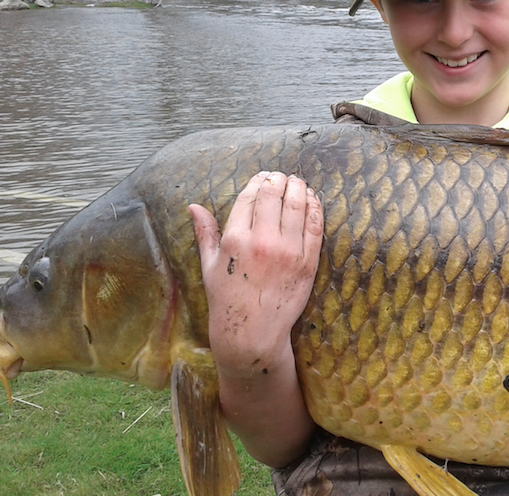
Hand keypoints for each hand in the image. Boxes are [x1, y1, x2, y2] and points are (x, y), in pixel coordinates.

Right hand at [189, 171, 323, 375]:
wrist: (252, 334)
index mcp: (236, 239)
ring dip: (299, 188)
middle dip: (279, 180)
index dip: (258, 182)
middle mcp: (263, 241)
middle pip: (274, 196)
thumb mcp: (209, 265)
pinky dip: (315, 208)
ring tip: (298, 183)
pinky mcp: (308, 262)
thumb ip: (205, 233)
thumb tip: (193, 206)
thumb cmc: (227, 300)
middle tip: (282, 176)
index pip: (250, 197)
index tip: (263, 176)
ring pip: (297, 206)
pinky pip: (315, 227)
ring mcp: (288, 251)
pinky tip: (312, 200)